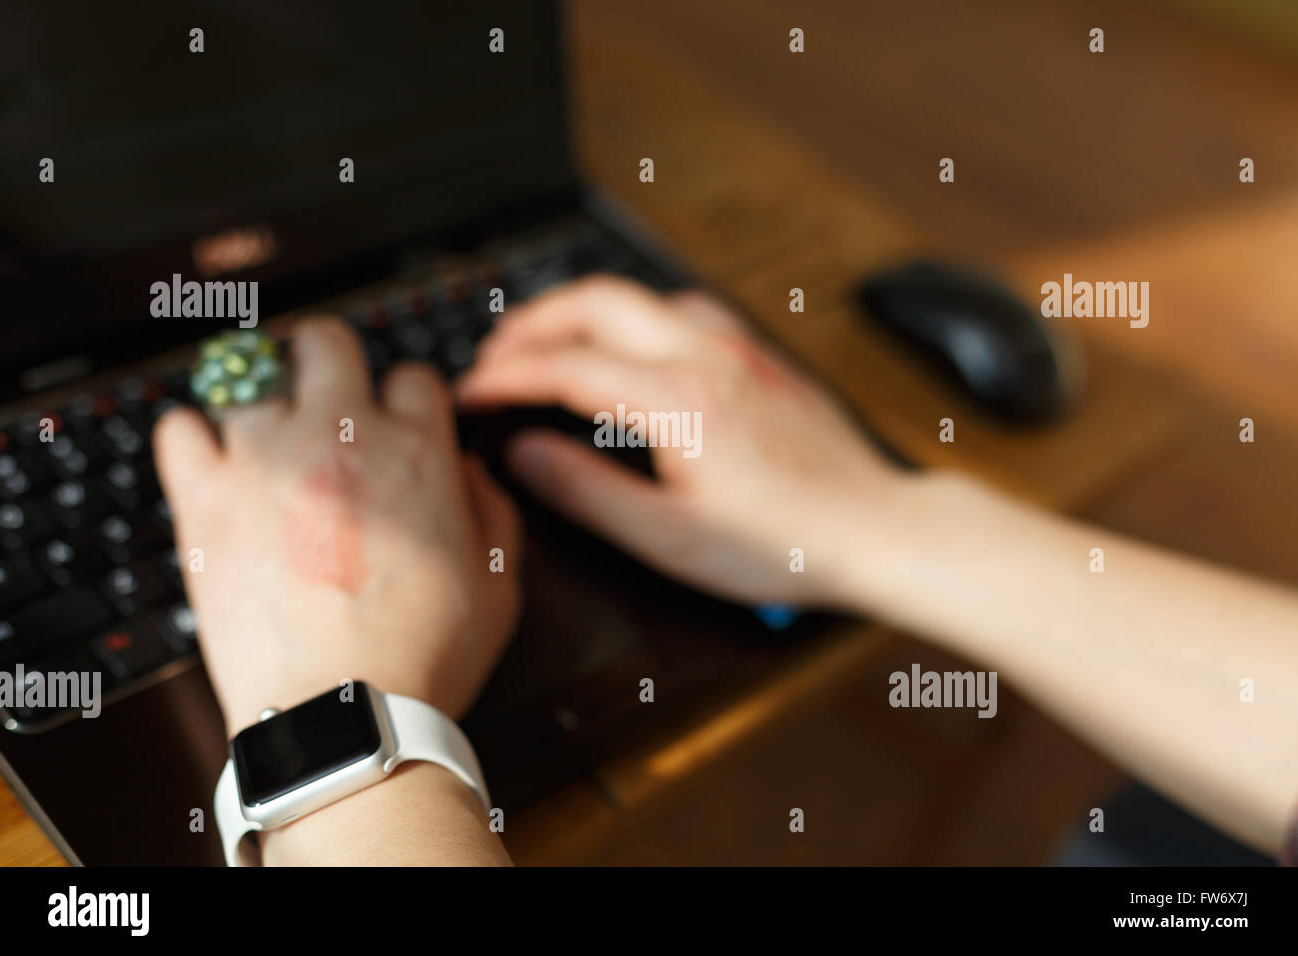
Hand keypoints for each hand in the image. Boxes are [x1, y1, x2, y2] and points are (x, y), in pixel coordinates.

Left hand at [153, 318, 519, 732]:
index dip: (406, 401)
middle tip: (325, 403)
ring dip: (262, 404)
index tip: (397, 428)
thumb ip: (492, 508)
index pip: (412, 374)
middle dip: (330, 363)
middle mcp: (342, 435)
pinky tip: (211, 463)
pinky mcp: (208, 497)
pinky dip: (193, 437)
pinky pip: (179, 427)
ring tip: (267, 446)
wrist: (345, 711)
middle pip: (326, 341)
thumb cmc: (425, 655)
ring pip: (249, 375)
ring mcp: (268, 458)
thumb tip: (470, 470)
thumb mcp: (502, 583)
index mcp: (418, 450)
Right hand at [456, 275, 917, 611]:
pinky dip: (634, 317)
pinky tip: (630, 347)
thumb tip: (526, 454)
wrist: (874, 530)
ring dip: (583, 311)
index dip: (506, 377)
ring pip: (640, 296)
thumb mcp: (669, 539)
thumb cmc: (783, 543)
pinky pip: (682, 309)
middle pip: (596, 300)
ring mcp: (738, 348)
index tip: (472, 394)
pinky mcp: (759, 356)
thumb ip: (586, 492)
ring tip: (549, 345)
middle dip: (532, 320)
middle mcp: (707, 356)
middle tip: (495, 356)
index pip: (565, 365)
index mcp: (677, 400)